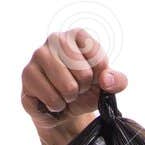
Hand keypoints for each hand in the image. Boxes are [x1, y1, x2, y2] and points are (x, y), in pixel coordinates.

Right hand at [20, 29, 126, 144]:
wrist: (63, 109)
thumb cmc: (86, 91)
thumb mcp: (107, 86)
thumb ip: (117, 80)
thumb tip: (106, 80)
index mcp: (77, 35)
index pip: (99, 60)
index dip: (100, 78)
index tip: (92, 78)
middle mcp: (55, 39)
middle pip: (83, 73)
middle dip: (84, 88)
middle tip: (76, 88)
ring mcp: (37, 56)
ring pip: (67, 87)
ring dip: (70, 98)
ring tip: (64, 93)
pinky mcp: (27, 75)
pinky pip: (52, 98)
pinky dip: (57, 106)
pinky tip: (51, 99)